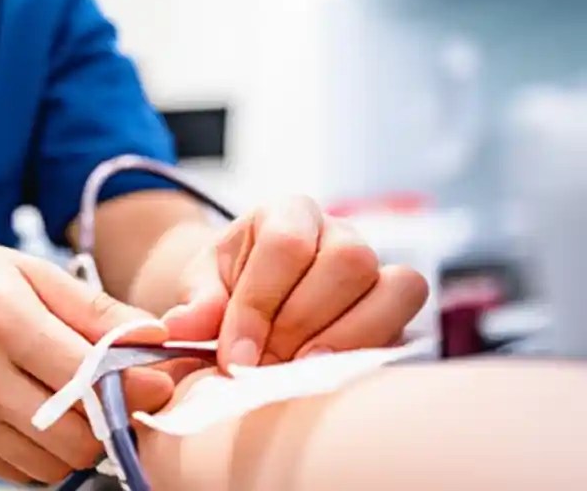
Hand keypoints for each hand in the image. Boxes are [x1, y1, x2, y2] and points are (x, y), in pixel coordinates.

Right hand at [0, 239, 172, 484]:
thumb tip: (158, 338)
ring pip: (52, 464)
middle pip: (78, 435)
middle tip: (113, 398)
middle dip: (110, 423)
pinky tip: (31, 415)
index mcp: (5, 320)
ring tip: (70, 405)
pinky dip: (39, 454)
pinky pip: (17, 471)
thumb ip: (96, 309)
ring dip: (77, 443)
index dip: (136, 388)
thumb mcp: (29, 271)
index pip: (92, 379)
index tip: (153, 383)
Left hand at [142, 196, 428, 368]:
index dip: (260, 305)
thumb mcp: (200, 286)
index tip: (234, 357)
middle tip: (265, 366)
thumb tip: (180, 327)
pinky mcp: (393, 308)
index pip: (287, 245)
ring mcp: (375, 266)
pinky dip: (368, 353)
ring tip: (297, 372)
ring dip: (343, 340)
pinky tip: (327, 375)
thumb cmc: (227, 286)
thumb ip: (194, 303)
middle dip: (301, 325)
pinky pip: (407, 323)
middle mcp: (339, 231)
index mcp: (288, 211)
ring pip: (392, 289)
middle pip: (347, 262)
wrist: (250, 296)